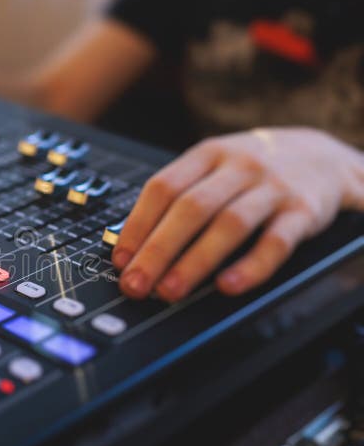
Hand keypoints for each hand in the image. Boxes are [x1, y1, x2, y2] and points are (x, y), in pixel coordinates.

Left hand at [112, 128, 363, 301]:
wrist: (325, 157)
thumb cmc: (252, 172)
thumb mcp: (213, 169)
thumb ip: (177, 199)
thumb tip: (130, 246)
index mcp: (207, 155)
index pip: (163, 188)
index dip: (137, 225)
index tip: (120, 260)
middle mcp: (238, 167)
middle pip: (190, 209)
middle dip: (157, 250)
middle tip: (136, 284)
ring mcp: (272, 187)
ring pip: (228, 224)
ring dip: (195, 262)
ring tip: (170, 290)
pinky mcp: (304, 212)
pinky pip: (276, 242)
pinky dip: (251, 266)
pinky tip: (227, 286)